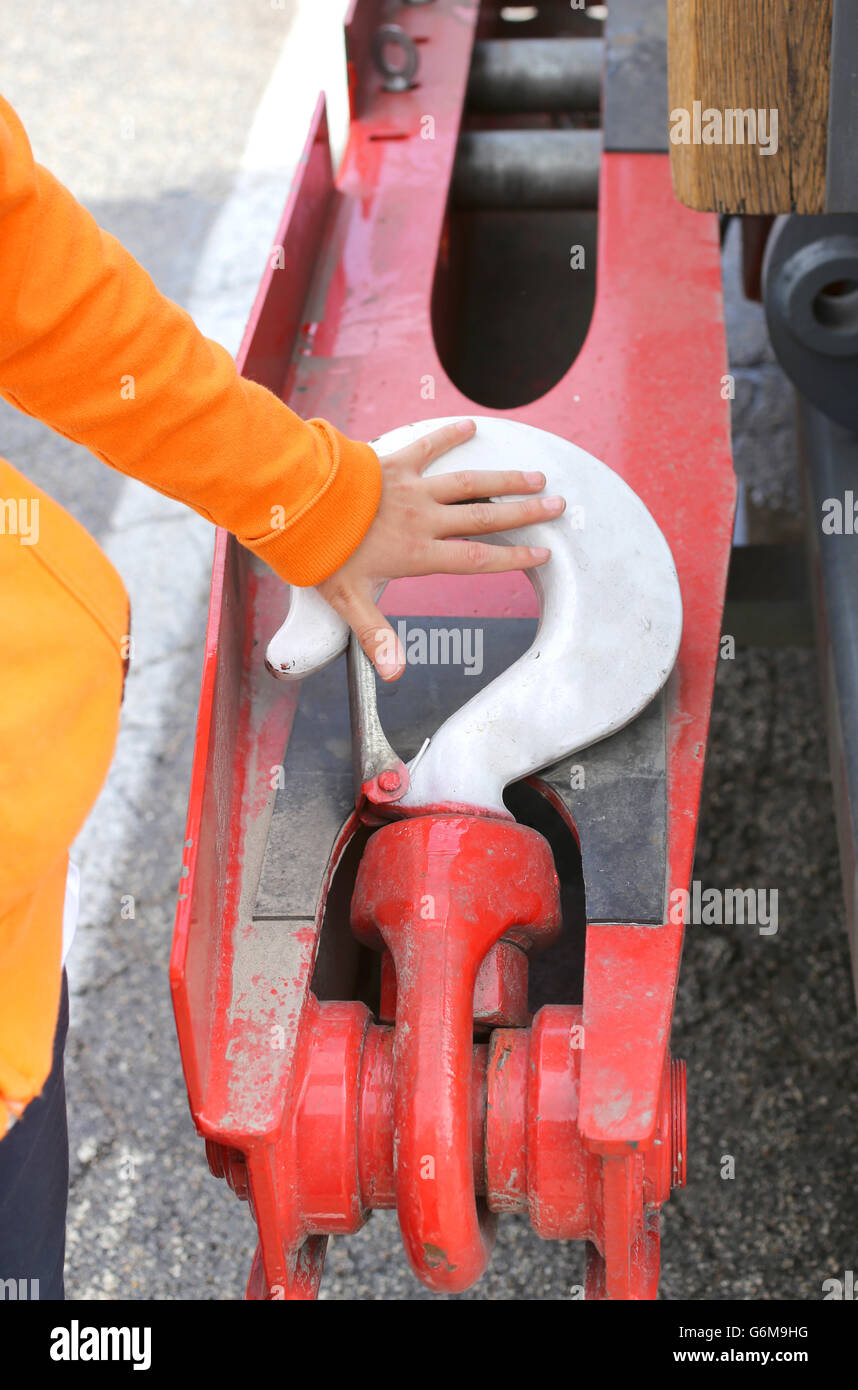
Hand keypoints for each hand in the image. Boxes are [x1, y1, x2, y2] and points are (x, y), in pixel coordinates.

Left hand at [316, 418, 564, 678]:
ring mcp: (411, 488)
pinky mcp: (393, 463)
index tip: (542, 553)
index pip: (476, 558)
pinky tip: (470, 427)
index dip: (511, 557)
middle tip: (557, 506)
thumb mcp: (348, 601)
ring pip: (468, 483)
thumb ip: (376, 636)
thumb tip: (396, 674)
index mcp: (417, 552)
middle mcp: (423, 518)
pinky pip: (428, 446)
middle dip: (523, 514)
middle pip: (484, 516)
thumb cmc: (320, 552)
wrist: (298, 501)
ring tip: (534, 476)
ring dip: (503, 479)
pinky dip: (449, 436)